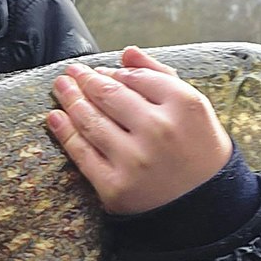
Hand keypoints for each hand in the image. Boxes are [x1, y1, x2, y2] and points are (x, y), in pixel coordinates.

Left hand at [47, 48, 232, 214]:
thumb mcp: (193, 109)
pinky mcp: (115, 186)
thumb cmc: (197, 151)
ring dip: (70, 100)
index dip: (114, 73)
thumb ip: (161, 76)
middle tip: (72, 72)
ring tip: (61, 88)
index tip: (102, 71)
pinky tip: (56, 117)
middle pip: (110, 96)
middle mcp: (159, 130)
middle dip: (86, 80)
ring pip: (92, 121)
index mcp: (184, 105)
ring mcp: (135, 159)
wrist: (204, 207)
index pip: (136, 78)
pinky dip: (65, 132)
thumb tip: (127, 53)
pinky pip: (82, 153)